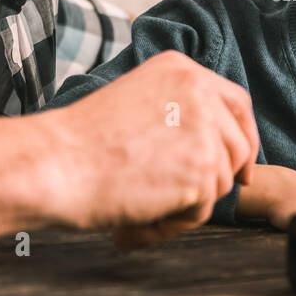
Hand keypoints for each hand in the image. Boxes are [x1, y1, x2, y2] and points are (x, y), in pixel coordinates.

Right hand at [43, 51, 259, 243]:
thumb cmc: (80, 143)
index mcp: (181, 70)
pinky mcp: (202, 169)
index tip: (240, 168)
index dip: (243, 138)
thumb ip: (177, 114)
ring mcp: (205, 128)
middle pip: (238, 146)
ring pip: (220, 182)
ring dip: (185, 206)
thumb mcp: (137, 103)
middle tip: (185, 205)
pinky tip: (132, 225)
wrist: (52, 163)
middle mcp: (199, 91)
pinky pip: (201, 211)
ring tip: (139, 213)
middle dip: (219, 180)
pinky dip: (169, 226)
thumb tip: (216, 147)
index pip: (237, 103)